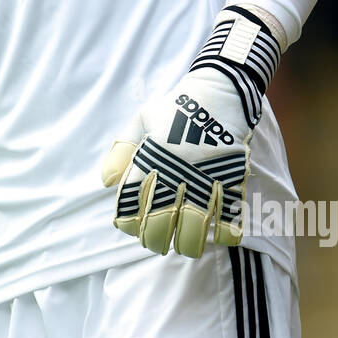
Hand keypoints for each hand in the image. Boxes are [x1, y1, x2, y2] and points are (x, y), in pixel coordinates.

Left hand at [101, 68, 249, 258]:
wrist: (219, 90)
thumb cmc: (175, 107)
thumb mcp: (140, 121)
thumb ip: (122, 152)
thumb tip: (106, 183)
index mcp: (149, 158)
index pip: (130, 202)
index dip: (128, 222)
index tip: (131, 228)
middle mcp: (175, 171)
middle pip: (160, 220)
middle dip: (156, 239)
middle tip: (158, 243)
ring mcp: (204, 176)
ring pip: (194, 225)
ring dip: (189, 243)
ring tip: (187, 247)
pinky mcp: (231, 176)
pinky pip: (230, 213)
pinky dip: (226, 232)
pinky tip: (221, 239)